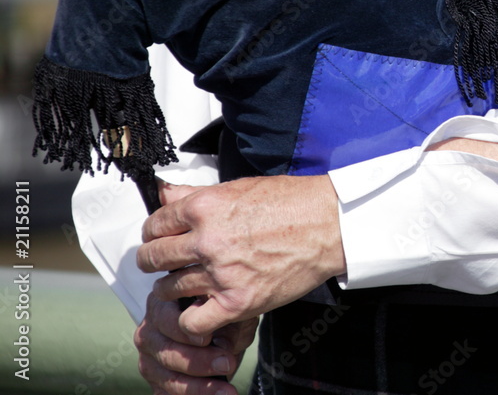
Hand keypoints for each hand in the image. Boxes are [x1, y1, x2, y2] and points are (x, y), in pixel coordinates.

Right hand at [135, 289, 256, 394]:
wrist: (220, 330)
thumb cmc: (221, 313)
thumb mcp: (226, 309)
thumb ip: (224, 321)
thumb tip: (223, 345)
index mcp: (161, 305)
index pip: (165, 319)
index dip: (184, 331)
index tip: (208, 338)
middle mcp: (149, 332)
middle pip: (167, 352)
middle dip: (199, 361)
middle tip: (227, 363)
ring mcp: (149, 359)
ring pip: (168, 378)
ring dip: (199, 387)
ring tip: (226, 390)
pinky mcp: (155, 381)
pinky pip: (166, 394)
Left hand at [137, 175, 344, 336]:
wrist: (330, 225)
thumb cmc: (293, 203)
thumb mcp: (240, 188)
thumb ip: (197, 194)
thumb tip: (166, 194)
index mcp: (205, 208)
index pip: (155, 224)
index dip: (154, 233)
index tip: (160, 239)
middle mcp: (208, 240)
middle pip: (154, 258)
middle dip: (154, 261)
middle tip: (163, 264)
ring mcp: (222, 273)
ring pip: (169, 289)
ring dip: (174, 289)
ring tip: (188, 286)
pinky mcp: (239, 301)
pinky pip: (193, 321)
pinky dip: (192, 320)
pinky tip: (203, 310)